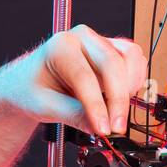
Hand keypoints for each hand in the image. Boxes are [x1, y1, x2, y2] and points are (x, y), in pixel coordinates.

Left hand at [4, 25, 147, 135]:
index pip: (84, 76)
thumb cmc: (32, 88)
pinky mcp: (114, 50)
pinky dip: (133, 82)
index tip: (103, 128)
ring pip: (129, 60)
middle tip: (116, 127)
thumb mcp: (44, 106)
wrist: (31, 82)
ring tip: (113, 111)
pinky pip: (135, 62)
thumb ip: (72, 115)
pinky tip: (119, 99)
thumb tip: (98, 127)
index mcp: (60, 46)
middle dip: (118, 100)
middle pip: (112, 64)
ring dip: (128, 89)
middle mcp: (82, 38)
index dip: (97, 105)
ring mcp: (100, 41)